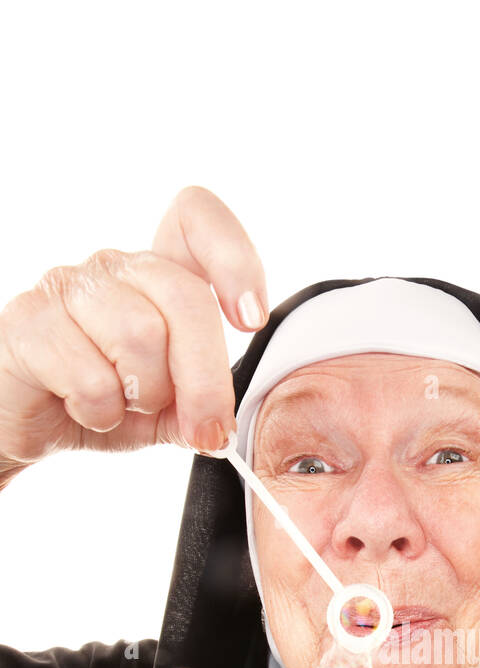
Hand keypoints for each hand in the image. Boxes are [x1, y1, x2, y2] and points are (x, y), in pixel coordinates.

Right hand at [0, 185, 267, 473]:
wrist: (21, 425)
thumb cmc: (94, 403)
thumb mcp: (164, 410)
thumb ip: (201, 405)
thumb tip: (222, 422)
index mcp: (154, 276)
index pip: (195, 218)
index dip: (234, 259)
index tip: (249, 319)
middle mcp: (112, 267)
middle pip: (185, 300)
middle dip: (205, 379)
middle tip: (204, 429)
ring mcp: (66, 288)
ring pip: (139, 335)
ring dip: (141, 395)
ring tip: (120, 406)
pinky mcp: (28, 323)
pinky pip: (91, 376)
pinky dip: (100, 412)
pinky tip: (82, 410)